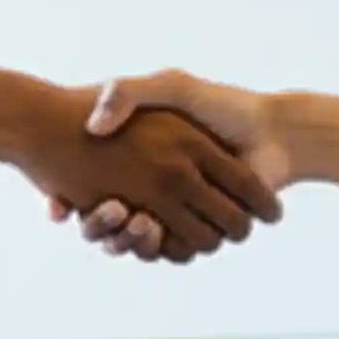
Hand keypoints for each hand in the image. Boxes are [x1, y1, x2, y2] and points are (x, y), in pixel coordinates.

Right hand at [22, 87, 280, 262]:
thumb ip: (129, 93)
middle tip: (102, 210)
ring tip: (128, 217)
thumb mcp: (169, 87)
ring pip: (138, 239)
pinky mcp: (200, 231)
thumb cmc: (221, 106)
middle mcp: (155, 190)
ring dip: (127, 238)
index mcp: (143, 159)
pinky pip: (171, 250)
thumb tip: (94, 126)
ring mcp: (177, 212)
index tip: (64, 200)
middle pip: (111, 221)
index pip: (93, 187)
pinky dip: (160, 247)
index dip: (73, 196)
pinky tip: (149, 226)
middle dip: (100, 225)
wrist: (274, 133)